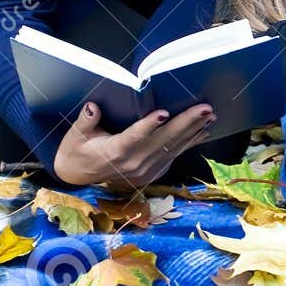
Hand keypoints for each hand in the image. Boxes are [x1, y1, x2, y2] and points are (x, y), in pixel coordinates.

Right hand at [52, 102, 213, 190]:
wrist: (79, 177)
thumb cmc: (77, 151)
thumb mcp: (75, 136)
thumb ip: (86, 121)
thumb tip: (93, 107)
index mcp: (114, 152)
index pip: (133, 137)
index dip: (149, 126)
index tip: (164, 113)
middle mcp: (133, 163)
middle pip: (162, 141)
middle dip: (185, 123)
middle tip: (204, 108)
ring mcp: (145, 169)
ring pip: (173, 148)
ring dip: (193, 131)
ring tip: (210, 115)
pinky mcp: (152, 171)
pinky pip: (174, 155)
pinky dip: (190, 142)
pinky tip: (204, 130)